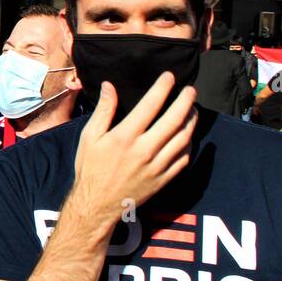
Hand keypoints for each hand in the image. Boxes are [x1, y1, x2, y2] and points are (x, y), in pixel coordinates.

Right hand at [70, 72, 197, 223]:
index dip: (162, 88)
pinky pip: (184, 158)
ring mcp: (157, 166)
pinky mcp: (163, 179)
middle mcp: (144, 150)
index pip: (150, 105)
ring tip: (192, 109)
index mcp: (124, 137)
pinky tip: (186, 135)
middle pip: (174, 120)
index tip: (170, 76)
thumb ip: (103, 111)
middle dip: (186, 101)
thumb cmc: (90, 168)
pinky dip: (189, 143)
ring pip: (183, 138)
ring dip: (191, 120)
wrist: (96, 204)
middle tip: (191, 90)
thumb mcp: (89, 137)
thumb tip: (110, 86)